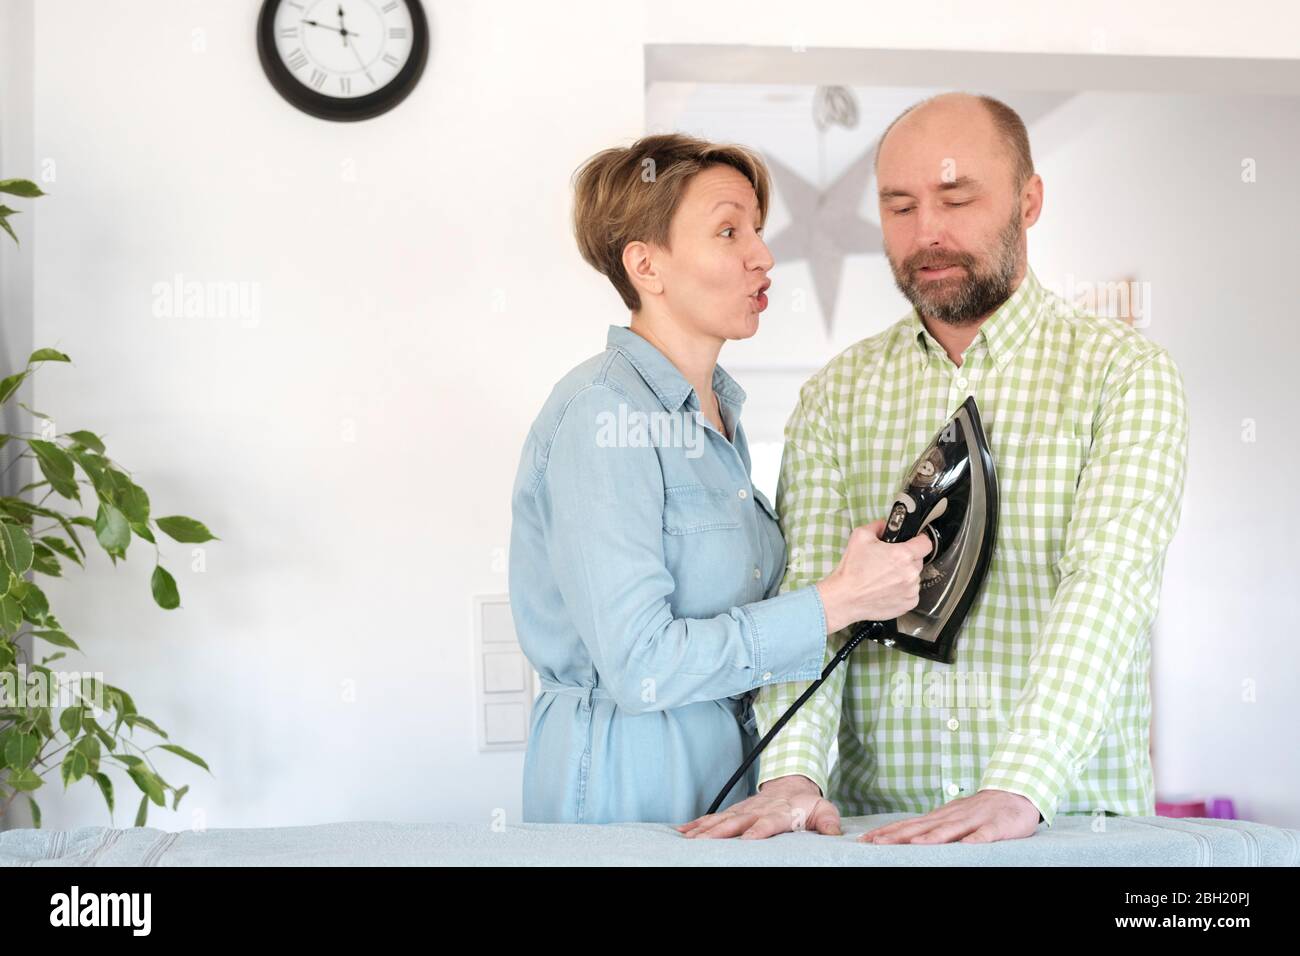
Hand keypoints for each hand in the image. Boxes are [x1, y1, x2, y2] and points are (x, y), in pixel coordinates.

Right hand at [675, 775, 840, 839]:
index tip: (747, 840)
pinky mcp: (735, 810)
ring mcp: (744, 809)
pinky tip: (684, 831)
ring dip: (704, 829)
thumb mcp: (823, 808)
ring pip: (721, 819)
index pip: (767, 822)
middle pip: (736, 821)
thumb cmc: (806, 802)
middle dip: (719, 832)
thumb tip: (834, 833)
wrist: (791, 782)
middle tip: (703, 843)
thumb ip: (827, 821)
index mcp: (779, 812)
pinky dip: (698, 823)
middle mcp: (757, 810)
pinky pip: (714, 816)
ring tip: (688, 839)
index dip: (758, 830)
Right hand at [816, 519, 931, 632]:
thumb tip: (885, 525)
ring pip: (915, 577)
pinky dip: (903, 591)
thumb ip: (878, 526)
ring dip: (905, 576)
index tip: (913, 543)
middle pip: (918, 561)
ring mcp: (911, 591)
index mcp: (903, 555)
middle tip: (889, 562)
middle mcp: (911, 574)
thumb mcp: (860, 536)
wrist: (844, 598)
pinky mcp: (908, 604)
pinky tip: (887, 589)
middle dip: (907, 559)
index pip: (926, 543)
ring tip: (885, 578)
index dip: (919, 540)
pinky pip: (911, 593)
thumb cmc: (851, 569)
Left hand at [860, 789, 1041, 843]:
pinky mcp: (996, 826)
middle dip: (899, 835)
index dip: (888, 832)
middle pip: (922, 827)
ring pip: (951, 830)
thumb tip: (907, 837)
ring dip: (932, 837)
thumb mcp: (952, 818)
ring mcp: (974, 820)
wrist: (1015, 794)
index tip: (866, 839)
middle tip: (876, 842)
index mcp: (940, 816)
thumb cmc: (979, 811)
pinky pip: (985, 834)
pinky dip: (976, 839)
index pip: (909, 825)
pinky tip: (967, 846)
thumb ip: (932, 827)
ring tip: (914, 844)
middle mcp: (952, 817)